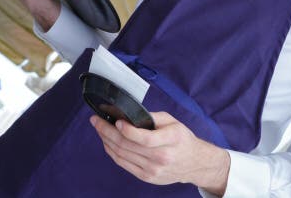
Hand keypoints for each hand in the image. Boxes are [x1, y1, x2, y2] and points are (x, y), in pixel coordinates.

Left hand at [90, 112, 229, 193]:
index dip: (127, 130)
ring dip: (106, 141)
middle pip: (128, 146)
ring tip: (99, 129)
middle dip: (107, 131)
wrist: (194, 163)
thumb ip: (152, 117)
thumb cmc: (181, 138)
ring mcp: (153, 170)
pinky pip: (123, 164)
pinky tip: (107, 142)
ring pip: (122, 155)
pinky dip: (112, 152)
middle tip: (96, 120)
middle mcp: (161, 158)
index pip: (145, 139)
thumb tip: (129, 114)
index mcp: (170, 141)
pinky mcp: (147, 177)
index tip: (116, 121)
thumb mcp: (172, 121)